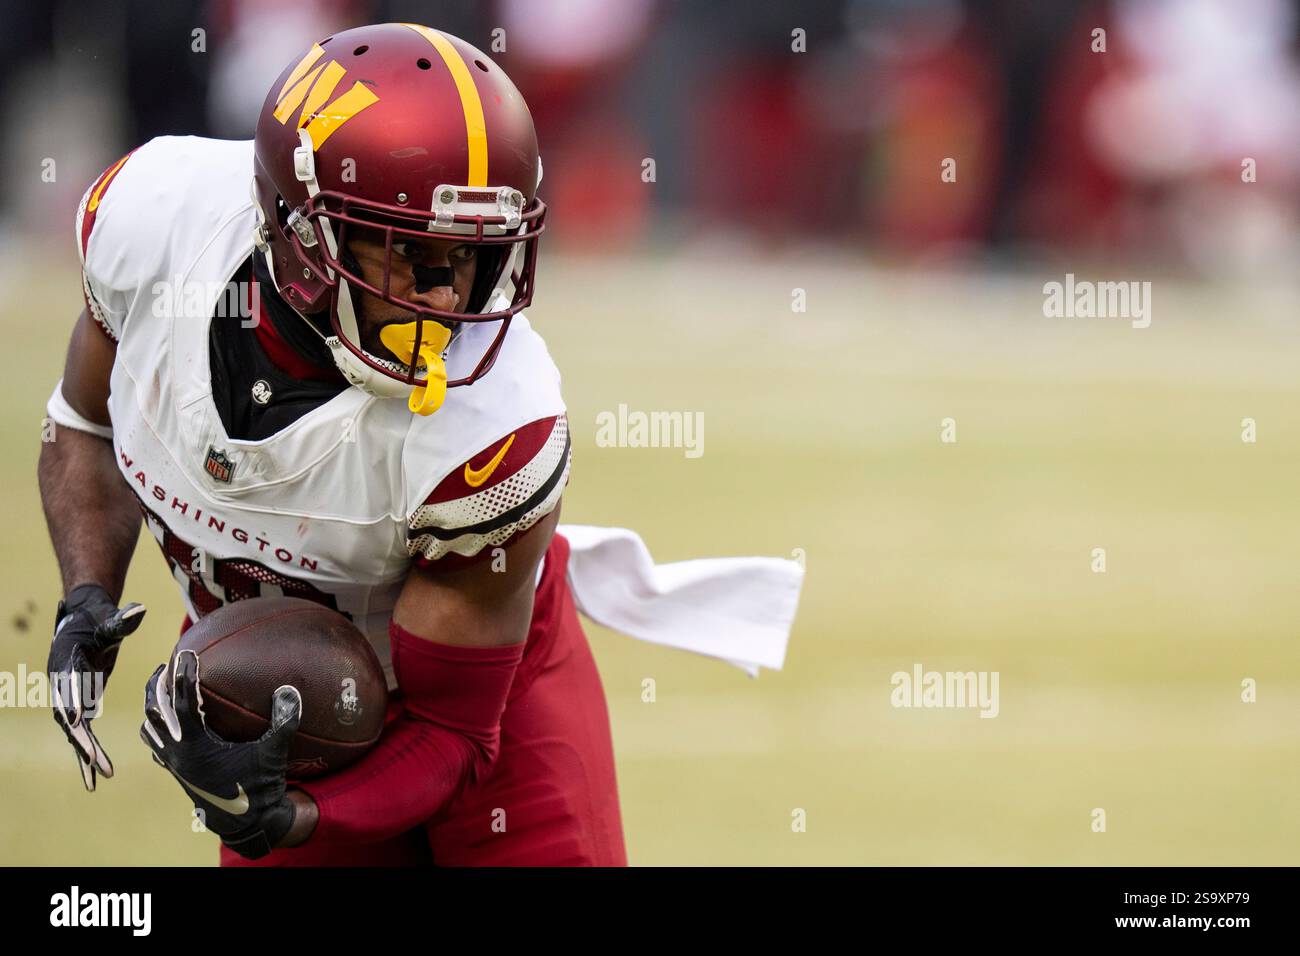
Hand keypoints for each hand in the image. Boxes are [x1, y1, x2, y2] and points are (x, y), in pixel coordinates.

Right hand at [48, 583, 146, 789]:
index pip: (68, 683)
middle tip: (94, 759)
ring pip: (74, 730)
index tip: (78, 719)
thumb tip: (139, 610)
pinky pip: (82, 732)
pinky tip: (96, 775)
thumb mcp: (109, 620)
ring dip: (85, 753)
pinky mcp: (79, 704)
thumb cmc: (98, 618)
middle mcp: (62, 683)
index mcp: (66, 661)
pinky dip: (88, 752)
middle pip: (68, 714)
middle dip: (80, 737)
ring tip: (99, 778)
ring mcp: (69, 697)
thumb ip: (122, 620)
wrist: (85, 621)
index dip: (72, 700)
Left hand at [141, 650, 301, 859]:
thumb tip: (290, 690)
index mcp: (194, 745)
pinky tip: (167, 723)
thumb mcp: (272, 753)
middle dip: (157, 685)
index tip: (185, 653)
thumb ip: (283, 721)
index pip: (181, 702)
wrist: (246, 823)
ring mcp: (174, 764)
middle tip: (167, 663)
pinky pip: (156, 746)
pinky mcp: (177, 773)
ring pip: (150, 729)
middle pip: (155, 711)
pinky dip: (156, 729)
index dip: (182, 675)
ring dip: (153, 706)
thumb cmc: (258, 787)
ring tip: (160, 688)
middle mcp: (177, 753)